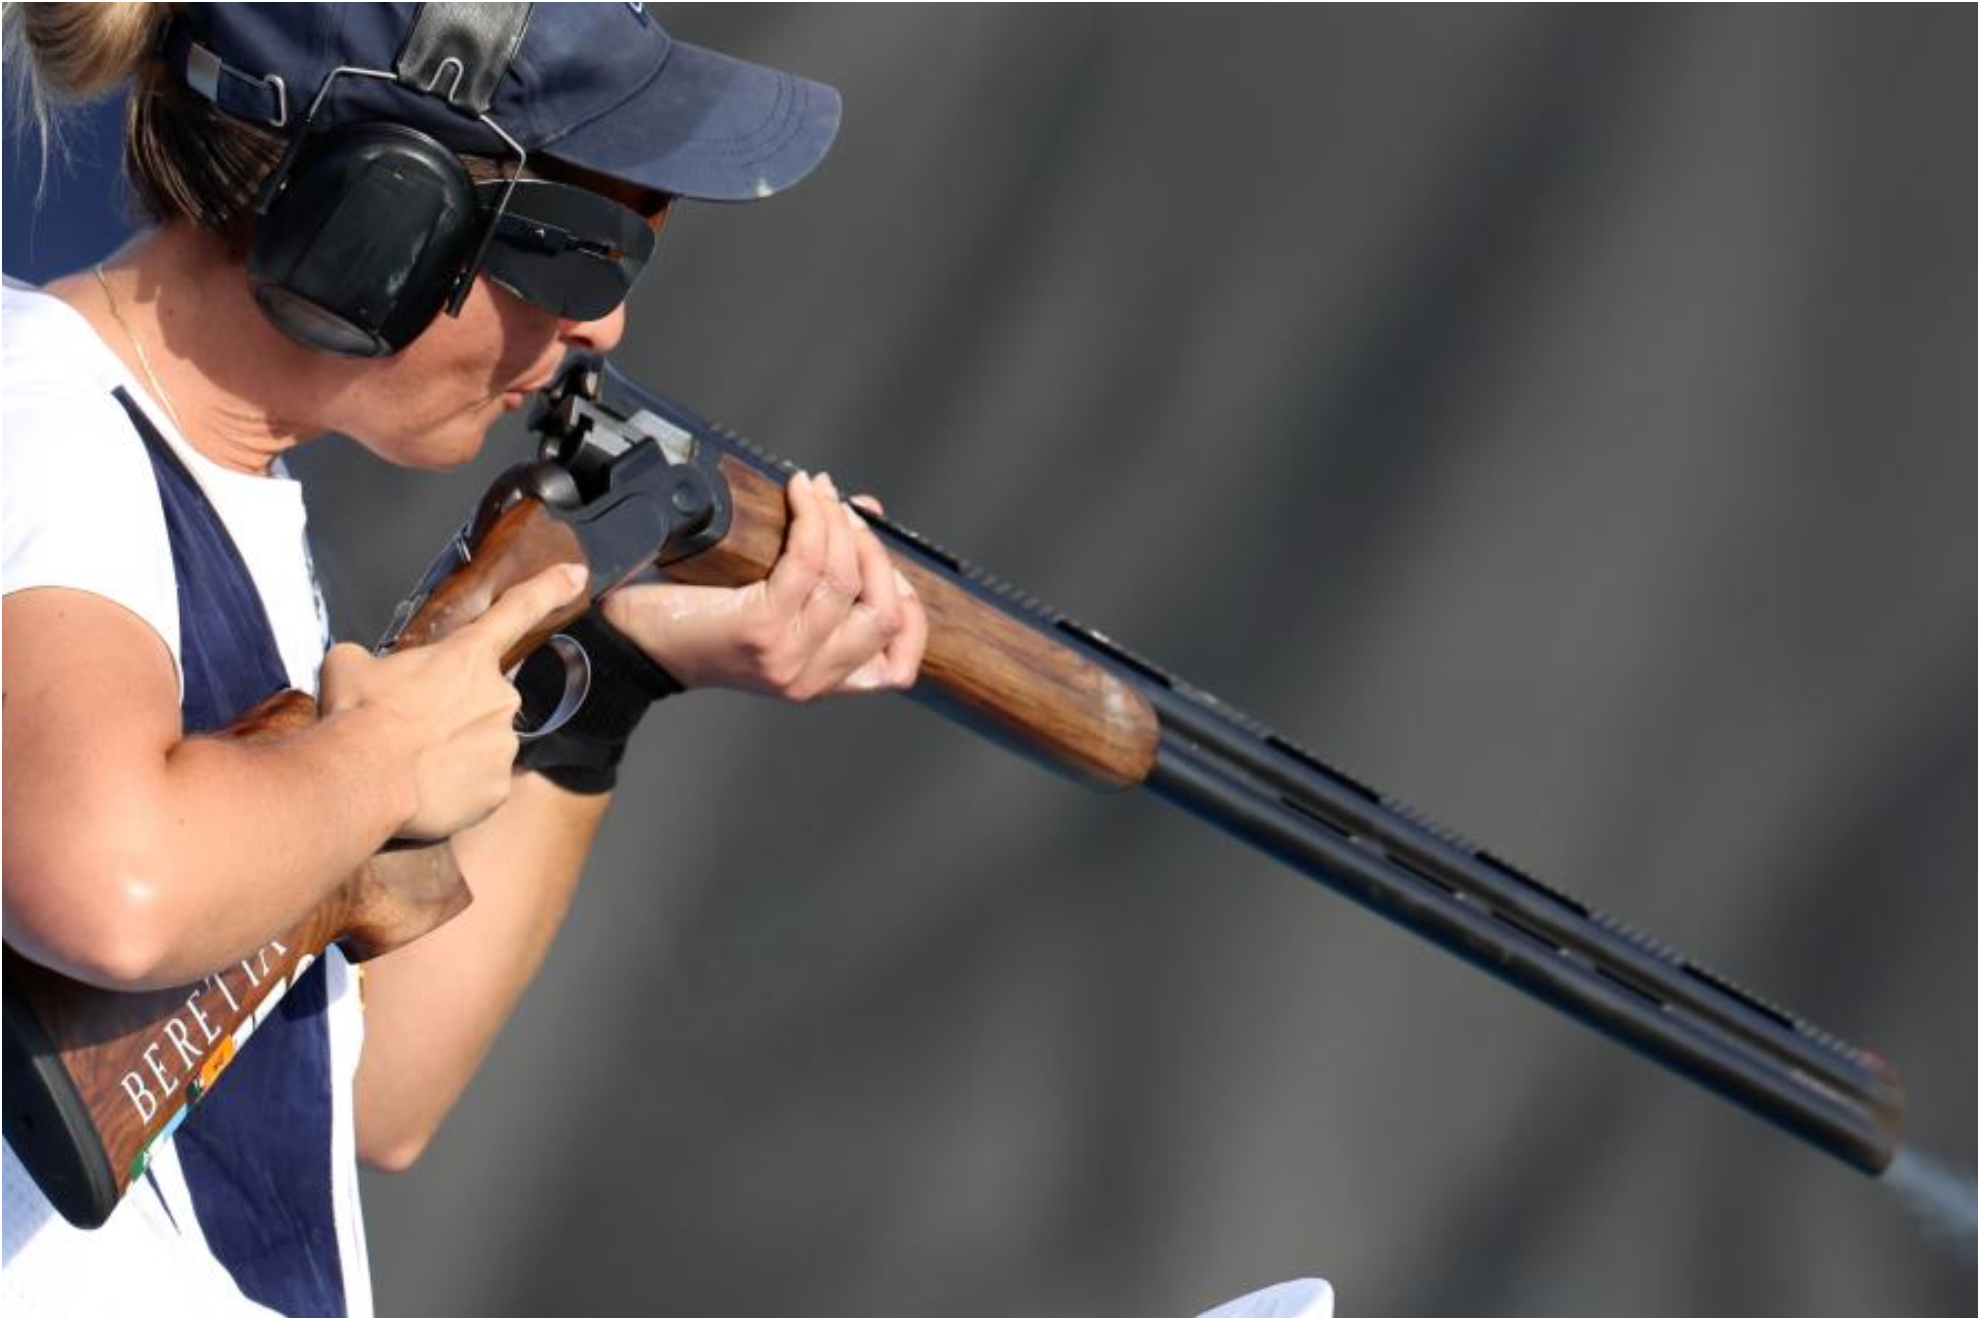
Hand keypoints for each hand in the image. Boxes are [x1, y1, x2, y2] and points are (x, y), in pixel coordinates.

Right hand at [321, 562, 587, 838]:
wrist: (363, 778)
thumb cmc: (358, 717)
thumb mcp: (350, 665)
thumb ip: (372, 660)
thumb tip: (367, 669)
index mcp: (467, 657)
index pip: (518, 610)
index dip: (549, 588)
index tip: (575, 575)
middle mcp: (498, 695)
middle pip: (484, 700)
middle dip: (455, 712)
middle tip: (415, 729)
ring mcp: (502, 742)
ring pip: (483, 744)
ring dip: (455, 752)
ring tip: (414, 763)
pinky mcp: (498, 787)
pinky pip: (482, 785)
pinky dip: (458, 788)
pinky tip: (428, 789)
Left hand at [600, 472, 926, 700]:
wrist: (626, 642)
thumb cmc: (690, 622)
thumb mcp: (769, 613)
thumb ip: (818, 583)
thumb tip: (864, 516)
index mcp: (818, 682)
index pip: (896, 666)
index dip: (911, 612)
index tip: (894, 570)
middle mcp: (809, 678)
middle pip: (883, 610)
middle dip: (873, 550)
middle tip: (846, 511)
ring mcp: (788, 656)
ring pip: (847, 579)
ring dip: (840, 523)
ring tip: (820, 493)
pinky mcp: (761, 629)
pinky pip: (808, 563)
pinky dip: (812, 517)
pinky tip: (800, 492)